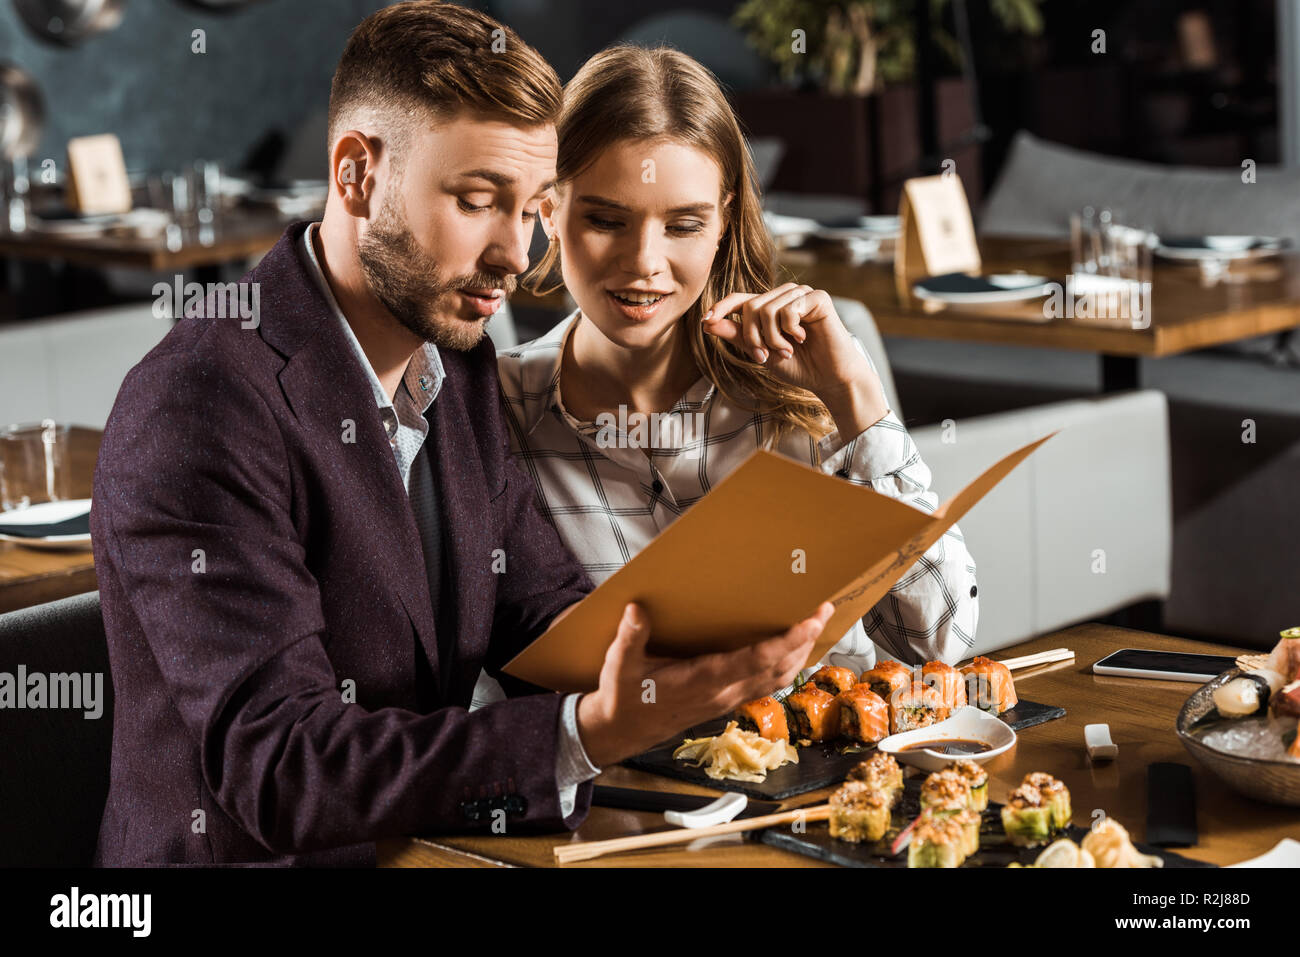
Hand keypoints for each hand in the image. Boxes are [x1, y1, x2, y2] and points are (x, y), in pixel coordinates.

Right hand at [575, 601, 834, 767]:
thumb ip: (630, 637)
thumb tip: (636, 609)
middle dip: (805, 640)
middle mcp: (722, 693)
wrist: (620, 732)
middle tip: (824, 610)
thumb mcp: (619, 666)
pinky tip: (790, 651)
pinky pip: (765, 685)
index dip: (787, 641)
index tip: (809, 620)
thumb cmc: (623, 697)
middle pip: (778, 668)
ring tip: (814, 625)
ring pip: (777, 680)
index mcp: (702, 680)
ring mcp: (726, 700)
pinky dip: (786, 667)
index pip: (756, 660)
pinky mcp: (725, 702)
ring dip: (800, 653)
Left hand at [701, 283, 888, 434]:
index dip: (721, 307)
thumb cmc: (799, 366)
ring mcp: (801, 294)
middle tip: (765, 356)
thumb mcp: (761, 352)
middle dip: (753, 336)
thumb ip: (738, 335)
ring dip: (773, 338)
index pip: (740, 299)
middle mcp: (784, 297)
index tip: (706, 321)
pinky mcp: (817, 297)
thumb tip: (708, 322)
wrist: (829, 378)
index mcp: (770, 307)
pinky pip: (788, 309)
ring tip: (787, 351)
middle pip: (750, 306)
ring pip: (767, 308)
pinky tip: (803, 339)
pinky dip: (790, 330)